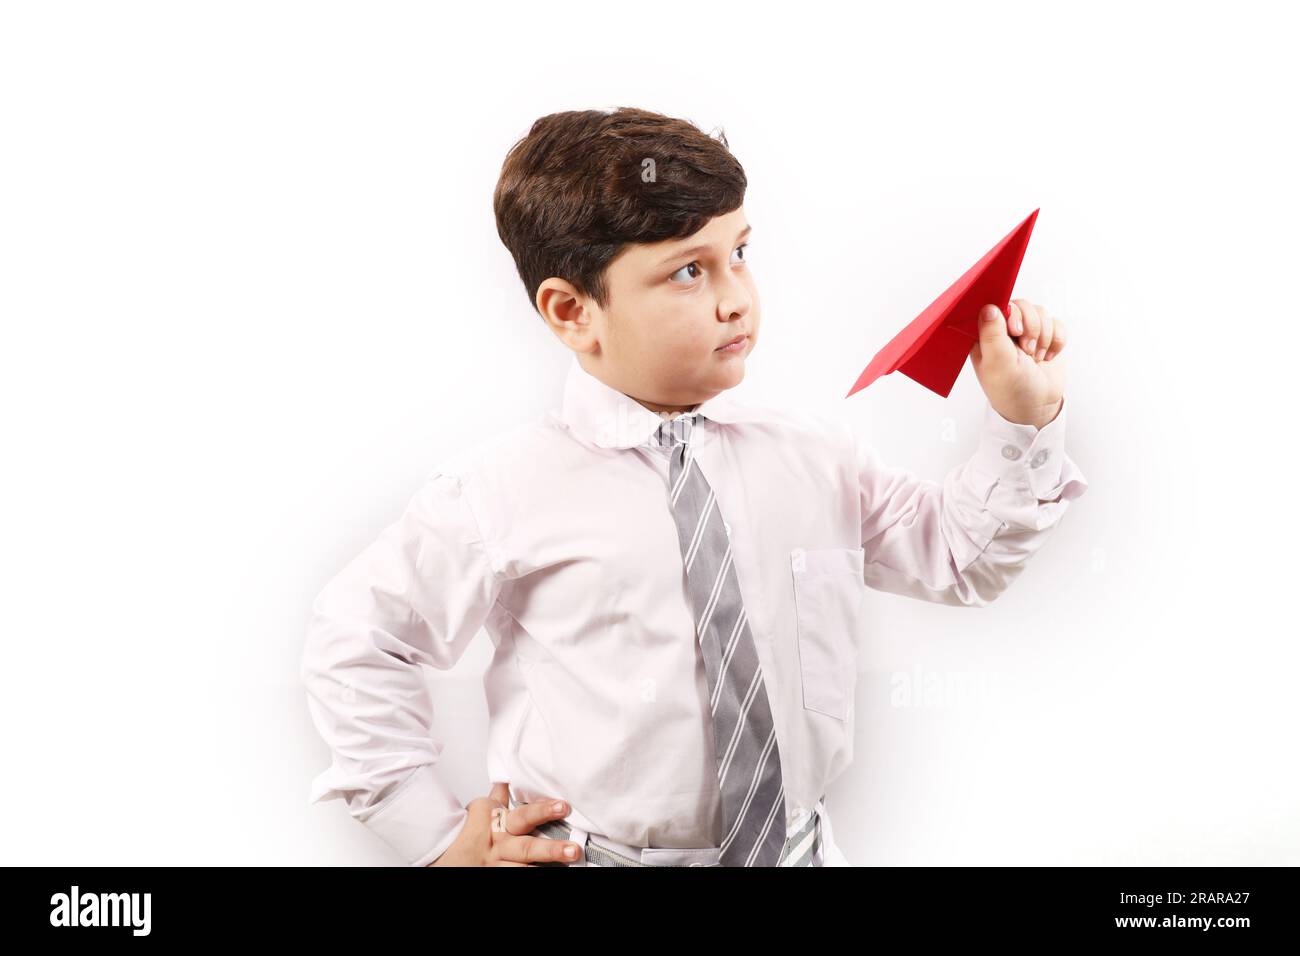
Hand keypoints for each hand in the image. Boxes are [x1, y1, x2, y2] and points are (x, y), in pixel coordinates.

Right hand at [427, 782, 583, 866]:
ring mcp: (495, 865)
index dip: (543, 810)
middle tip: (573, 849)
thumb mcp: (479, 810)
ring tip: (566, 864)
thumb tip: (506, 780)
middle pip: (526, 847)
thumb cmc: (462, 830)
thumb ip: (498, 798)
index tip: (563, 807)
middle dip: (550, 849)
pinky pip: (513, 878)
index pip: (523, 815)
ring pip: (522, 869)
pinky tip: (547, 874)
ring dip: (544, 867)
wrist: (438, 853)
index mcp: (497, 823)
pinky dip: (529, 876)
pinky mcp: (493, 876)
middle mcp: (498, 846)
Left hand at [969, 298, 1067, 428]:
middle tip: (1027, 350)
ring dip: (1044, 336)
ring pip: (1042, 312)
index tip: (1015, 331)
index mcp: (985, 334)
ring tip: (1035, 357)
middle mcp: (1004, 329)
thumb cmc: (1011, 390)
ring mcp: (1026, 331)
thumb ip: (992, 335)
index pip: (997, 304)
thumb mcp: (998, 364)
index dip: (1011, 314)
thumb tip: (989, 307)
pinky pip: (1057, 322)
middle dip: (1031, 327)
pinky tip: (1048, 357)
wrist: (1037, 407)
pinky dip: (1057, 340)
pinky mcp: (1046, 335)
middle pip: (1023, 305)